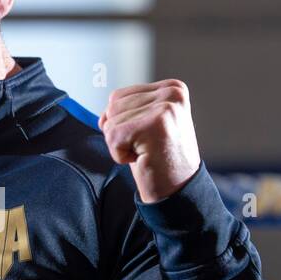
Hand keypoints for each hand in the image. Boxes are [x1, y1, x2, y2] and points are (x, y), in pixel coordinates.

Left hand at [98, 79, 200, 202]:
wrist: (178, 191)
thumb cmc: (160, 160)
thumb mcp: (146, 125)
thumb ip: (127, 110)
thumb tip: (102, 116)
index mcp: (172, 88)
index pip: (118, 96)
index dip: (122, 124)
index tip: (147, 138)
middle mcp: (172, 93)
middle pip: (113, 107)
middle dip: (120, 134)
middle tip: (147, 148)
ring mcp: (165, 107)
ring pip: (111, 122)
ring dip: (120, 145)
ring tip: (145, 153)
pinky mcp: (155, 124)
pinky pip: (112, 136)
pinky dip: (120, 154)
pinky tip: (142, 158)